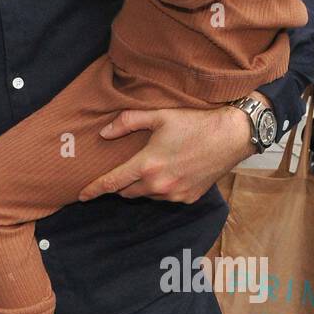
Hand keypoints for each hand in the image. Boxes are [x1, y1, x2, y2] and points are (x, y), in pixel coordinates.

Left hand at [77, 104, 253, 203]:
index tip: (81, 196)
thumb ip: (127, 122)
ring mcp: (175, 194)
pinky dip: (162, 188)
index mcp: (147, 165)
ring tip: (153, 165)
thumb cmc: (195, 122)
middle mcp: (159, 185)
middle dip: (121, 183)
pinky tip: (171, 171)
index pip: (112, 182)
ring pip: (146, 195)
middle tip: (127, 167)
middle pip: (127, 192)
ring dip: (142, 185)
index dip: (94, 190)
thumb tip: (104, 133)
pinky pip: (165, 197)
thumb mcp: (159, 115)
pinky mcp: (188, 199)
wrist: (232, 136)